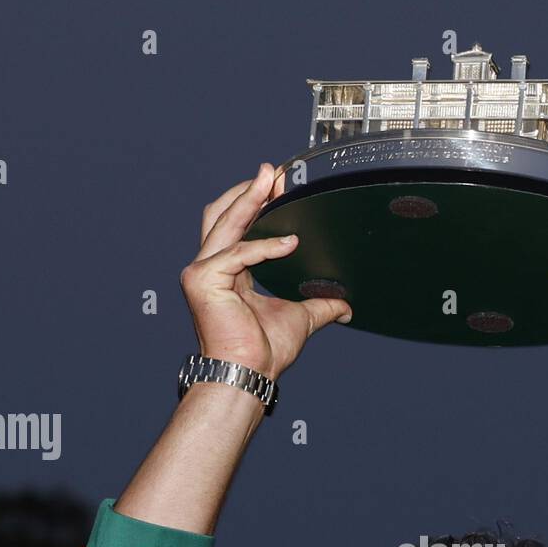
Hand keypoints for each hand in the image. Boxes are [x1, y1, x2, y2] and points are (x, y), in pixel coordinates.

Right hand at [180, 164, 351, 379]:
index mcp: (228, 273)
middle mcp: (210, 268)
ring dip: (250, 199)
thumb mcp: (300, 319)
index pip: (236, 227)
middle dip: (248, 190)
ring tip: (272, 180)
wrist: (249, 375)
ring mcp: (202, 272)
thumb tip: (346, 306)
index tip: (277, 183)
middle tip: (274, 171)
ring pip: (225, 223)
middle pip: (223, 215)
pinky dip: (265, 247)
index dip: (254, 202)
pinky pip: (239, 253)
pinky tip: (291, 243)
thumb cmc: (264, 353)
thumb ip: (320, 306)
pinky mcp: (203, 280)